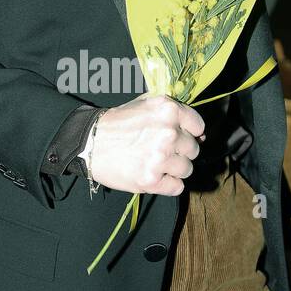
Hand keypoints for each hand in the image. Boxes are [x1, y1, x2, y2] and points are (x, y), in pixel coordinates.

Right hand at [80, 94, 204, 195]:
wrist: (90, 142)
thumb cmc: (118, 123)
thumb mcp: (146, 104)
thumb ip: (173, 113)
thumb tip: (200, 133)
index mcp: (169, 111)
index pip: (198, 126)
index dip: (190, 132)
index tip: (179, 137)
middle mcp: (168, 134)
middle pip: (193, 150)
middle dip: (180, 152)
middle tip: (161, 151)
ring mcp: (160, 158)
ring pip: (186, 169)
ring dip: (174, 169)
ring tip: (155, 164)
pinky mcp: (151, 180)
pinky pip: (177, 187)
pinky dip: (168, 185)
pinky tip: (154, 176)